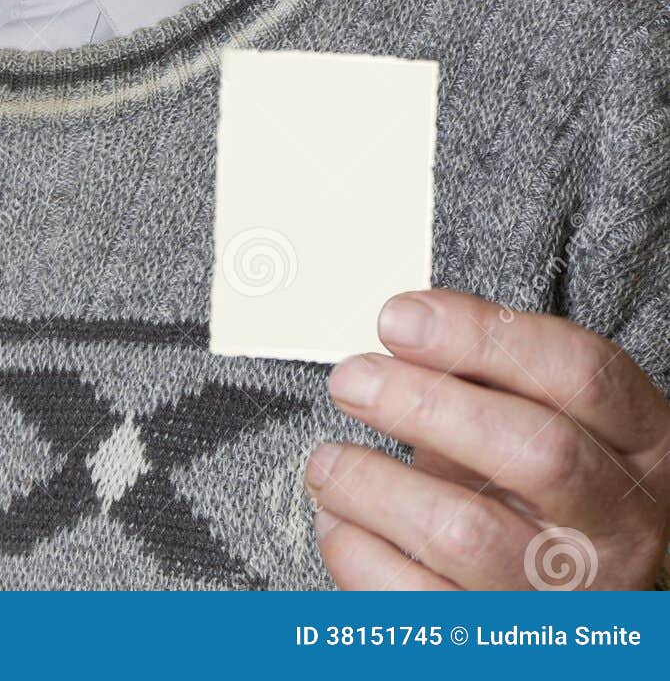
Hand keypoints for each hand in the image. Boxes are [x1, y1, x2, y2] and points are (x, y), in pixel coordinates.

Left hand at [304, 288, 669, 589]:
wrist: (580, 594)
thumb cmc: (552, 488)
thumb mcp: (548, 416)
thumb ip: (489, 371)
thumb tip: (404, 331)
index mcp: (641, 445)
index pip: (580, 373)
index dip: (479, 335)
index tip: (399, 318)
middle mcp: (620, 526)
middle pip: (535, 452)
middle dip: (426, 404)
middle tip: (354, 380)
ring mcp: (571, 597)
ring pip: (469, 534)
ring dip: (376, 487)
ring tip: (329, 462)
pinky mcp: (509, 647)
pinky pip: (421, 607)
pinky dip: (362, 558)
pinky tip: (341, 524)